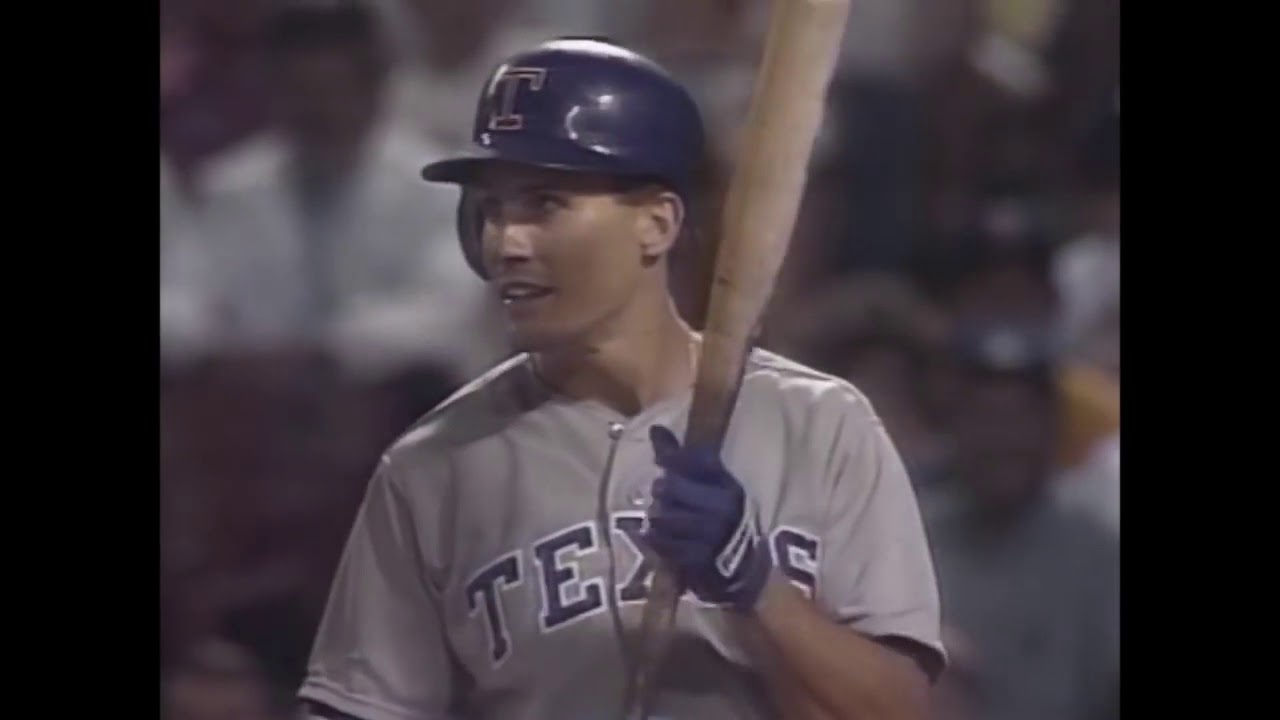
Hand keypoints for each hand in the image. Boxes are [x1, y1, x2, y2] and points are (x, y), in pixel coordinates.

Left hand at [643, 425, 772, 611]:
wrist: (742, 564)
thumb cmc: (723, 514)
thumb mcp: (714, 483)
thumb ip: (682, 456)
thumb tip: (654, 429)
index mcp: (728, 486)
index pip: (689, 461)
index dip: (670, 460)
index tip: (663, 465)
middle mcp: (721, 509)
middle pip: (668, 487)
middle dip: (661, 490)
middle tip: (664, 496)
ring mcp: (708, 536)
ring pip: (660, 515)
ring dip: (656, 515)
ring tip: (663, 517)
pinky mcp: (695, 559)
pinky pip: (659, 542)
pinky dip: (654, 537)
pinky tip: (661, 535)